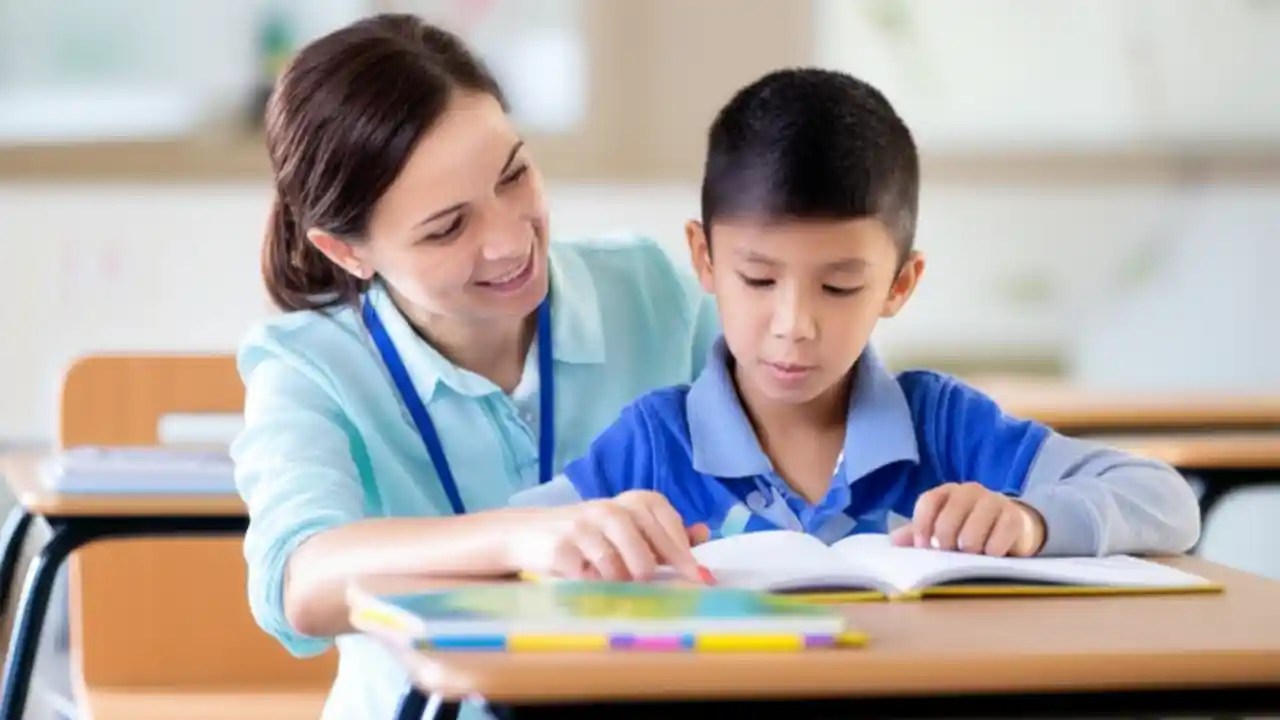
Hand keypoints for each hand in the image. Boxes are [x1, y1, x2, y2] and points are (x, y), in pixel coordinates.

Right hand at [508, 490, 709, 581]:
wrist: (527, 533)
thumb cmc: (588, 534)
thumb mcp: (627, 527)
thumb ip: (663, 533)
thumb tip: (703, 534)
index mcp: (633, 502)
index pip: (666, 523)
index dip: (682, 553)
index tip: (698, 577)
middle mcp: (609, 509)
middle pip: (645, 554)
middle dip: (649, 576)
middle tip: (647, 587)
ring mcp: (583, 527)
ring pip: (618, 570)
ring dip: (618, 583)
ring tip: (610, 581)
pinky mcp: (560, 549)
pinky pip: (589, 579)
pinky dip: (593, 586)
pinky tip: (586, 580)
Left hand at [889, 482, 1045, 556]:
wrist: (1013, 528)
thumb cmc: (969, 529)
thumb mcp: (942, 529)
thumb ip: (918, 534)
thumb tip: (894, 542)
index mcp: (947, 492)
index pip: (928, 502)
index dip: (922, 526)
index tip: (924, 547)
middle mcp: (969, 491)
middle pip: (948, 518)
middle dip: (945, 543)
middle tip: (950, 554)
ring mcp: (994, 501)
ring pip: (972, 531)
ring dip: (969, 549)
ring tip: (972, 554)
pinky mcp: (1014, 517)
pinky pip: (999, 538)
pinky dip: (992, 551)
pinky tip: (991, 554)